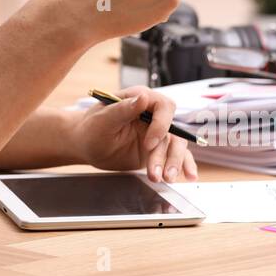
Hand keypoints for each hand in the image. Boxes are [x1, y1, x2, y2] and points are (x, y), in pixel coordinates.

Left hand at [68, 86, 198, 183]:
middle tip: (157, 172)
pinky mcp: (157, 149)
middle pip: (173, 130)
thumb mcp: (103, 119)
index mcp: (140, 99)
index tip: (149, 143)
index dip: (161, 125)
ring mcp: (156, 133)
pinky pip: (175, 155)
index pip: (163, 106)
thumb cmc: (91, 128)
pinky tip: (189, 176)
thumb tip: (143, 97)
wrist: (86, 145)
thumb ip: (123, 109)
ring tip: (165, 178)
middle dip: (169, 152)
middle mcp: (152, 115)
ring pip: (175, 145)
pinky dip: (184, 165)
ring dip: (173, 163)